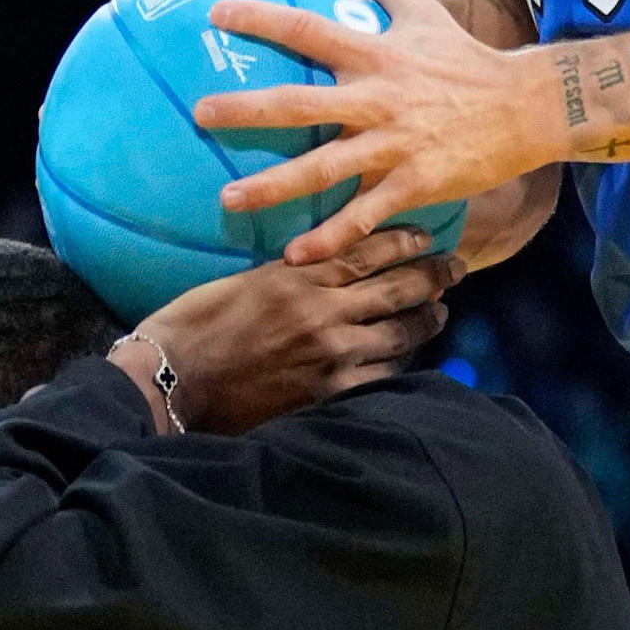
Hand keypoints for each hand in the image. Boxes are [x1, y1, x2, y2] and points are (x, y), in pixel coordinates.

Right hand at [133, 226, 460, 435]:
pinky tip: (409, 360)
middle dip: (433, 277)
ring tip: (439, 313)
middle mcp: (323, 310)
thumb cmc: (195, 325)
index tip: (427, 236)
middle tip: (456, 269)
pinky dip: (400, 364)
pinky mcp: (327, 393)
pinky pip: (381, 377)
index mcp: (298, 274)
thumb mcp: (243, 281)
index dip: (404, 241)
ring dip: (425, 321)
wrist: (172, 379)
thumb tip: (322, 268)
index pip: (366, 251)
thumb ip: (290, 274)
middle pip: (396, 289)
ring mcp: (330, 354)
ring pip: (398, 333)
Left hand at [197, 0, 562, 265]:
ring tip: (229, 199)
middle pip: (301, 104)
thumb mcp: (425, 11)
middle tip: (200, 114)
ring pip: (324, 168)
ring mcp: (394, 144)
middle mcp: (377, 98)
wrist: (525, 107)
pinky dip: (331, 237)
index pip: (308, 30)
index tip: (216, 14)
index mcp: (375, 54)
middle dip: (248, 110)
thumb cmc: (468, 59)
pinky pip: (364, 214)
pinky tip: (296, 255)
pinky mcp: (414, 183)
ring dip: (274, 186)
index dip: (262, 20)